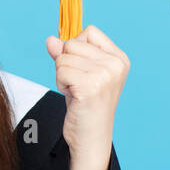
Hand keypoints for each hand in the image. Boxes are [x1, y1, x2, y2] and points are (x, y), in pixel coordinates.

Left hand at [45, 24, 129, 156]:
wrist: (91, 137)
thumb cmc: (86, 105)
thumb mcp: (78, 73)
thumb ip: (66, 53)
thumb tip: (50, 40)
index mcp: (119, 58)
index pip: (89, 31)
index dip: (76, 48)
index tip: (83, 69)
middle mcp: (115, 64)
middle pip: (72, 43)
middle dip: (67, 64)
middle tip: (79, 85)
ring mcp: (105, 75)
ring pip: (63, 57)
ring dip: (62, 76)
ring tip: (76, 92)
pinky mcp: (90, 86)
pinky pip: (60, 71)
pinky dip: (61, 84)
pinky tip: (73, 97)